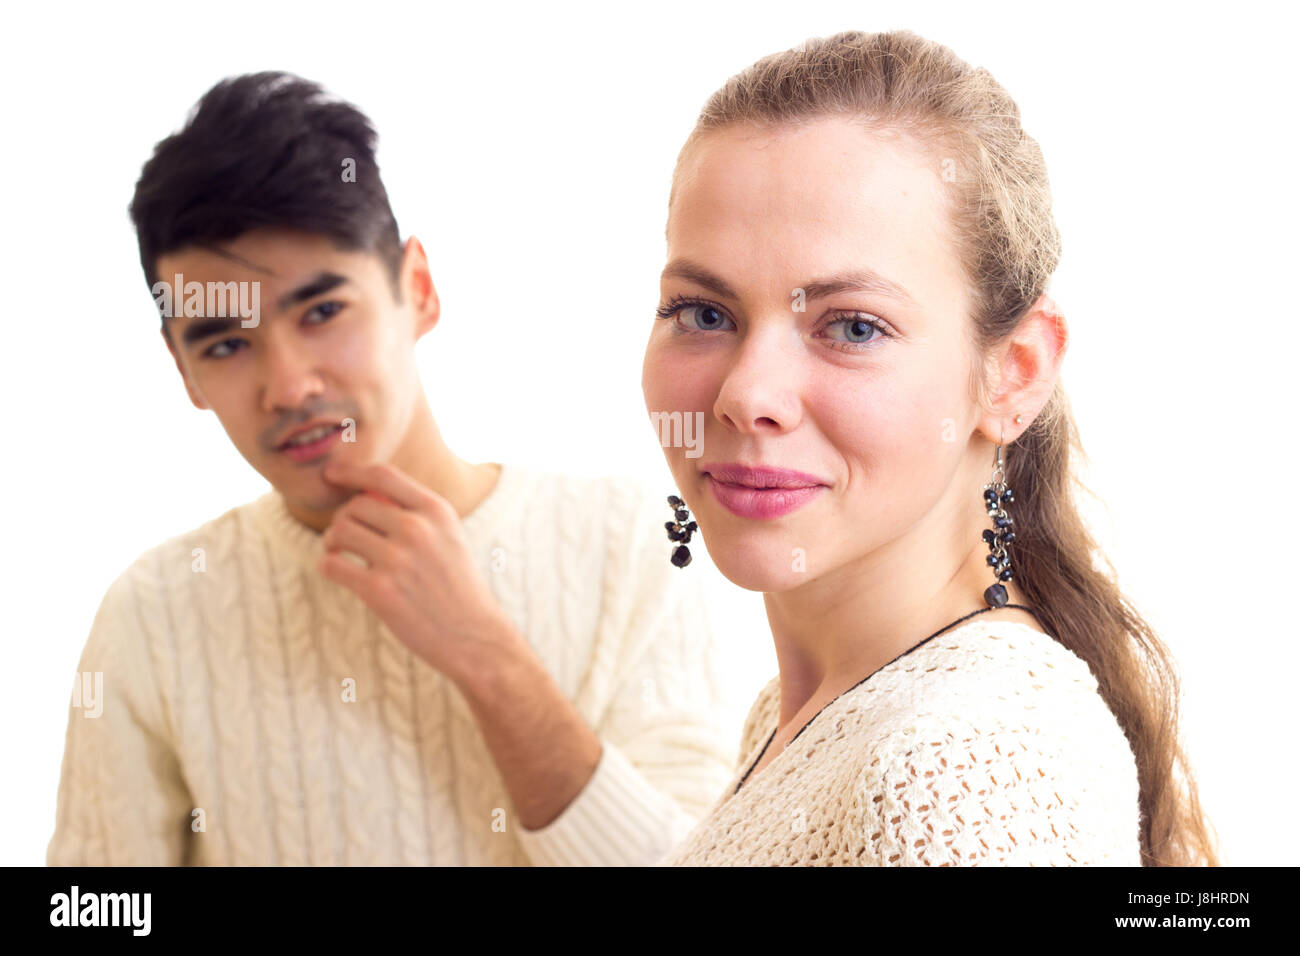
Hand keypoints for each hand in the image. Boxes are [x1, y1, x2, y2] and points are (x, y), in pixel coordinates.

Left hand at [316, 460, 518, 682]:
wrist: (474, 635)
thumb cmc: (458, 586)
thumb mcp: (450, 536)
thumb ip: (417, 512)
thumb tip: (366, 494)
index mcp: (437, 510)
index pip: (383, 475)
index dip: (352, 470)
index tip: (333, 474)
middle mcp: (417, 529)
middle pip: (355, 505)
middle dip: (344, 518)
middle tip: (345, 536)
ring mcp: (397, 559)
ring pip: (339, 531)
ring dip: (331, 541)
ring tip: (338, 552)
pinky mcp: (379, 591)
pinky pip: (332, 564)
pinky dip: (326, 565)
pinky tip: (336, 571)